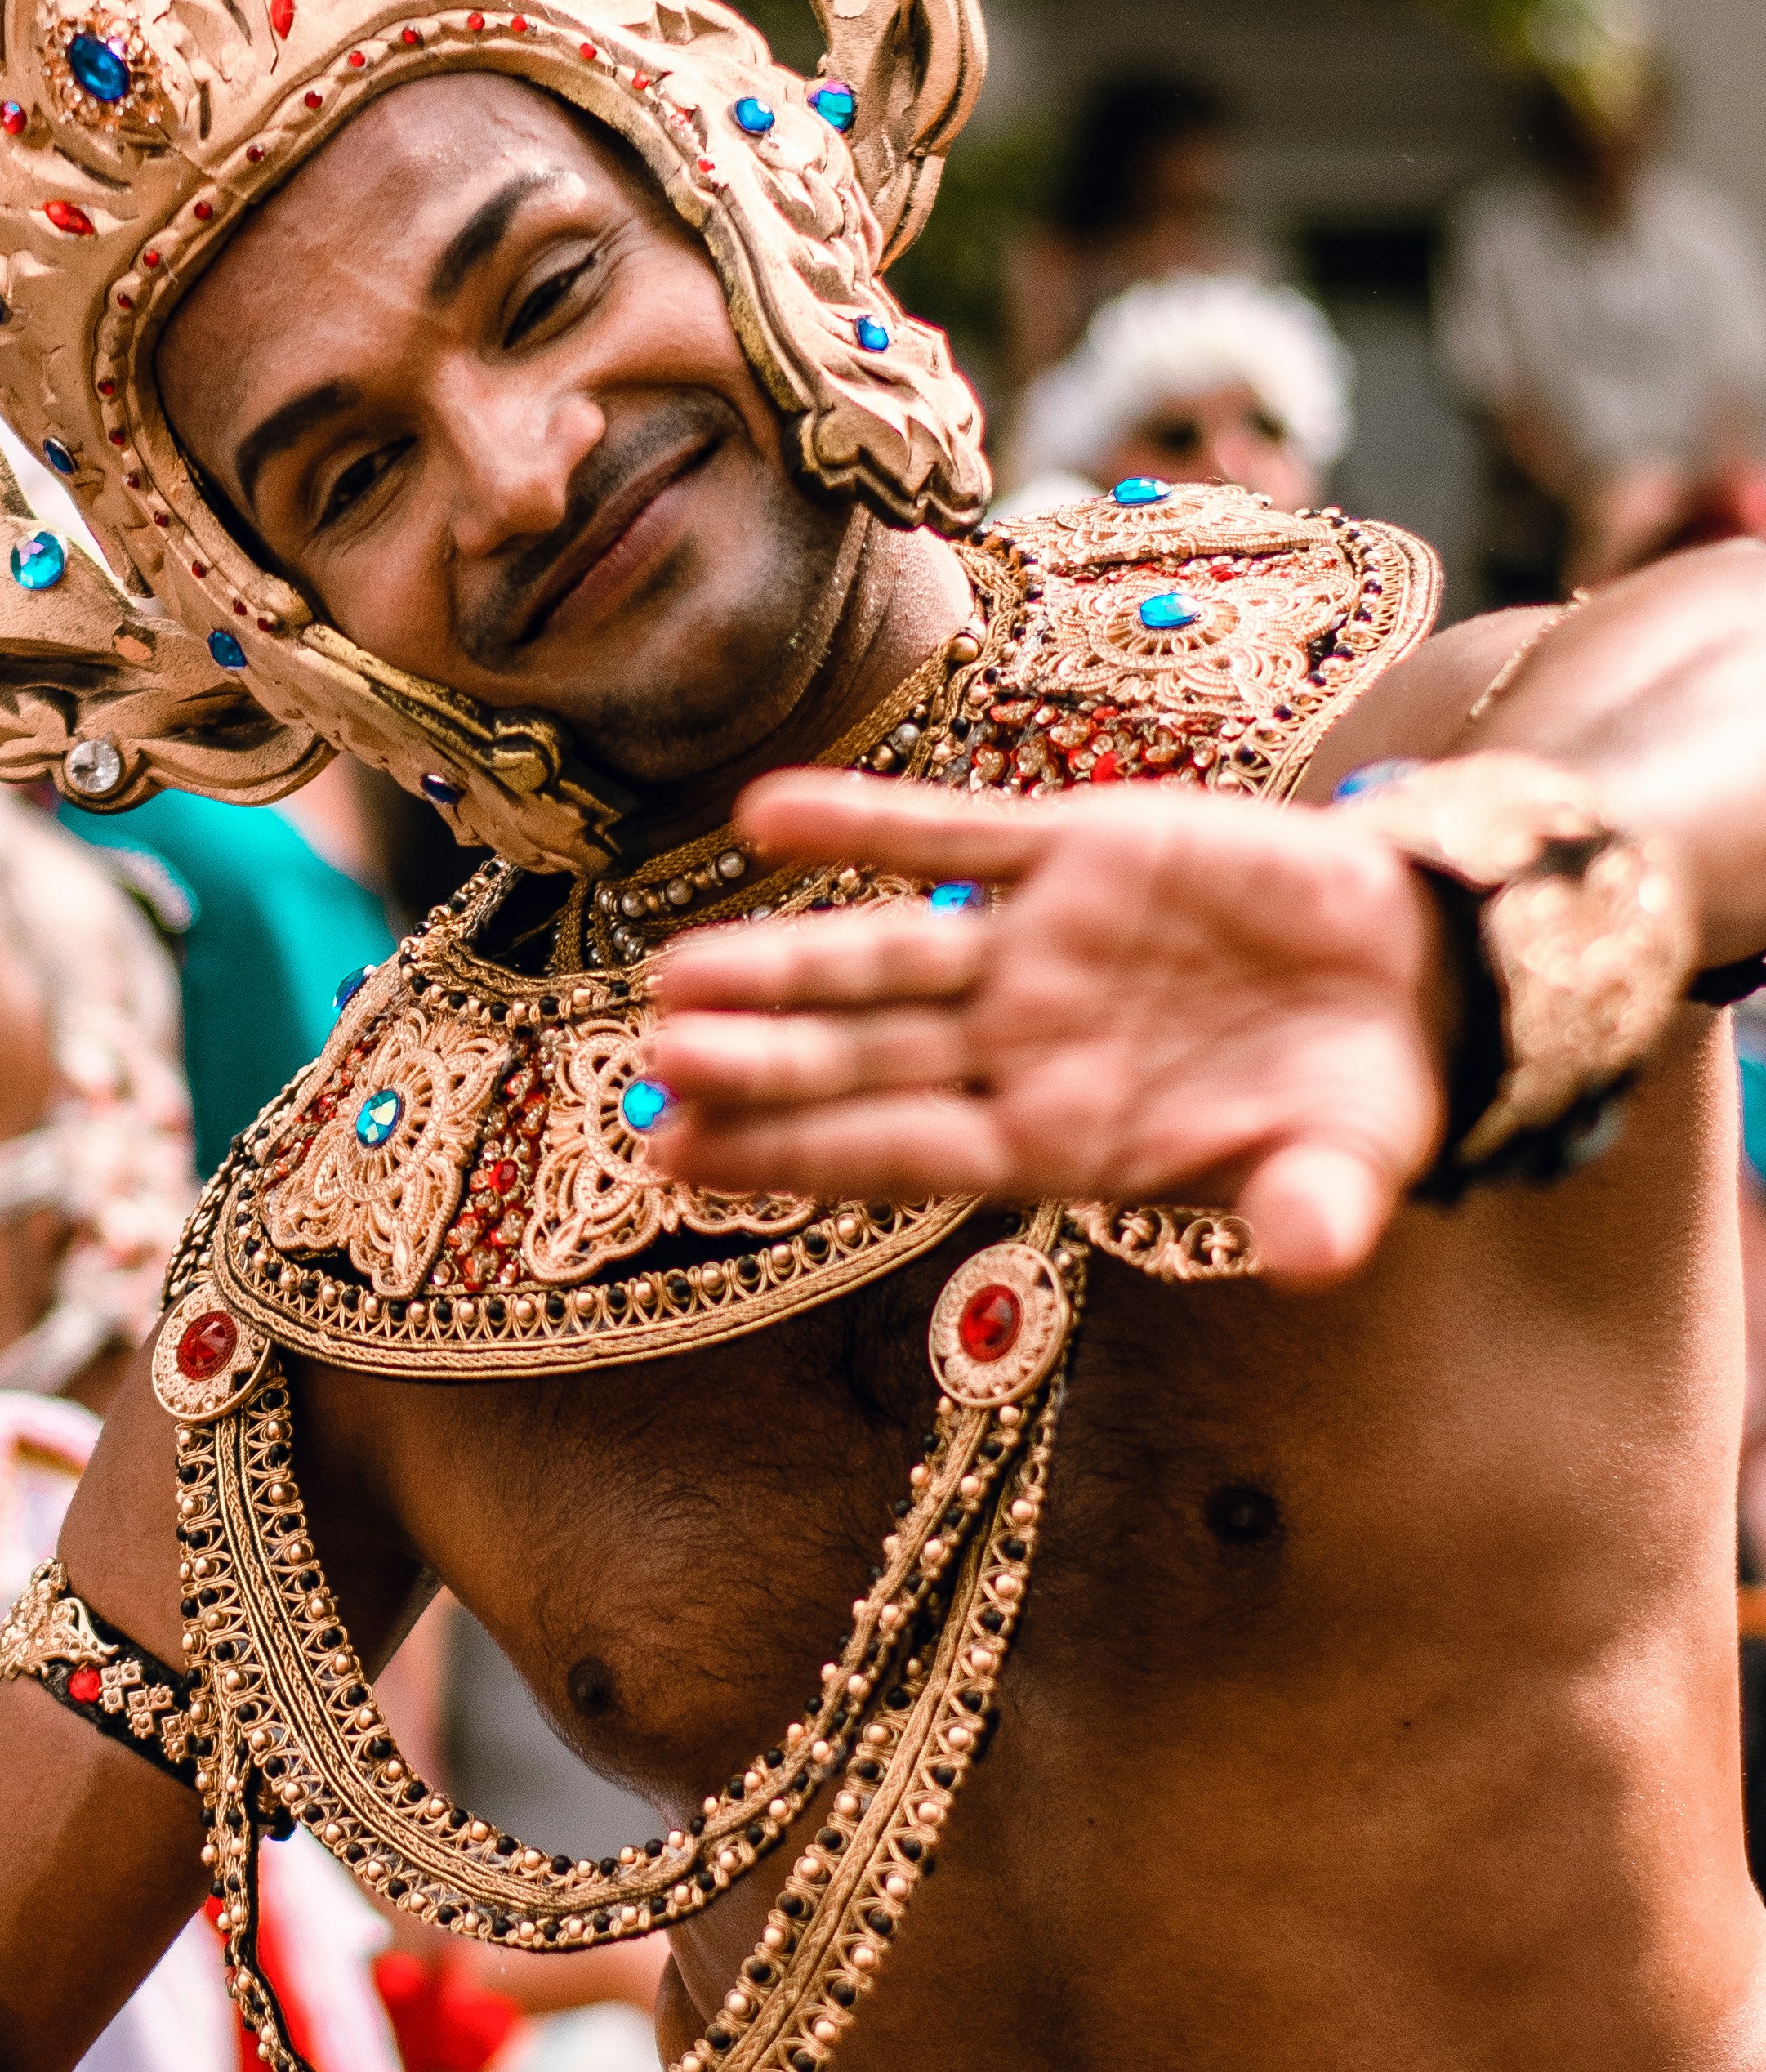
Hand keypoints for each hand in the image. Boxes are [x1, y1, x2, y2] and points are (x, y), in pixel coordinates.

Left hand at [633, 770, 1455, 1285]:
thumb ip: (1315, 1208)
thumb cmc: (1356, 1098)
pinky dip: (864, 821)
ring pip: (884, 953)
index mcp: (1060, 1139)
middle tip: (657, 1064)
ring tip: (675, 971)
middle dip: (762, 1063)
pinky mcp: (1075, 849)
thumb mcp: (1350, 1163)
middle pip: (864, 1059)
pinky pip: (953, 831)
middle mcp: (1019, 1047)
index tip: (681, 1160)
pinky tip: (762, 813)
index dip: (795, 1155)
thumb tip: (1312, 1258)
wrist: (1413, 973)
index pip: (901, 1153)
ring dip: (784, 961)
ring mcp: (1035, 946)